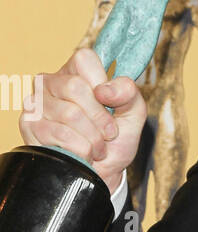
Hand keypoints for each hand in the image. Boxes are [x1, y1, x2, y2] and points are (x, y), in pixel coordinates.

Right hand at [19, 46, 145, 194]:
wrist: (104, 172)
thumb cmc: (115, 139)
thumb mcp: (133, 113)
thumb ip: (128, 93)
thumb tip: (104, 90)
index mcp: (75, 71)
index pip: (84, 59)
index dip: (103, 85)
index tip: (110, 104)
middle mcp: (51, 81)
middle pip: (75, 87)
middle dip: (100, 118)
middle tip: (109, 134)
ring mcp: (36, 102)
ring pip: (69, 114)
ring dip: (93, 138)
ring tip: (97, 147)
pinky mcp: (29, 125)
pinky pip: (60, 134)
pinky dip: (81, 149)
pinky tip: (83, 153)